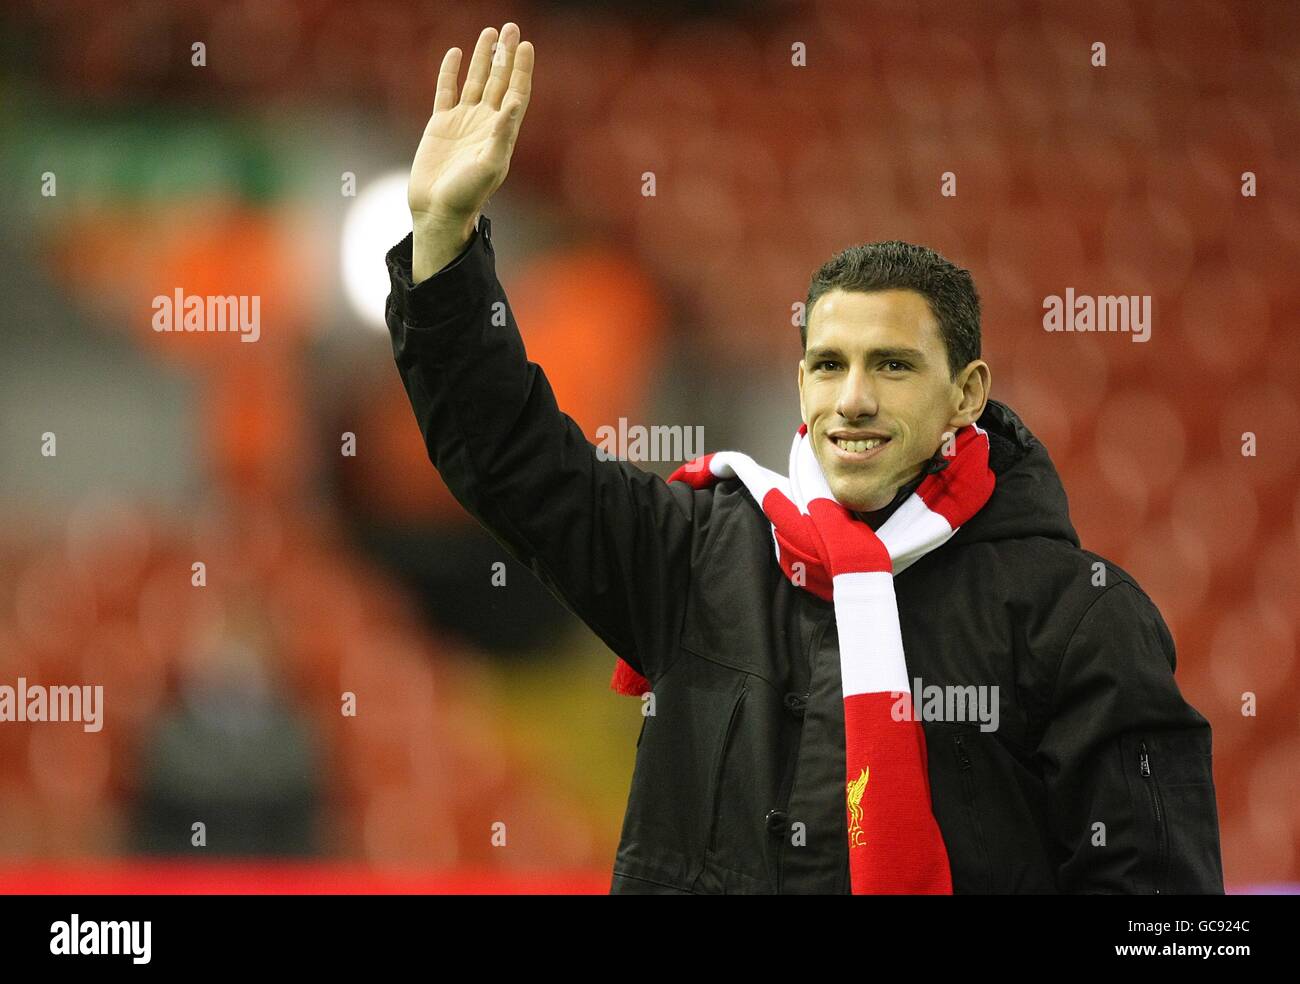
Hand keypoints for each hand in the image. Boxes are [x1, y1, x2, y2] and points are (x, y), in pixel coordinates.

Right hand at [408, 23, 533, 279]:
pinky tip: (455, 54)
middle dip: (504, 55)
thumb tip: (512, 103)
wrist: (438, 209)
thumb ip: (502, 134)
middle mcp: (485, 123)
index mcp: (501, 133)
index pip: (515, 93)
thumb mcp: (490, 165)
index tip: (525, 45)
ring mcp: (462, 122)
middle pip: (498, 80)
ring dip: (482, 58)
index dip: (521, 69)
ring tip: (489, 33)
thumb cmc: (468, 194)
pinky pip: (446, 91)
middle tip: (510, 27)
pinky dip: (449, 73)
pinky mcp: (440, 124)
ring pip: (474, 81)